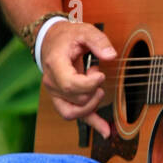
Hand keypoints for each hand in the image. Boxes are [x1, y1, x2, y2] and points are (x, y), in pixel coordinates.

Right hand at [40, 20, 116, 138]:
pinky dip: (92, 124)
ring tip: (98, 89)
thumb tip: (110, 56)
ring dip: (92, 104)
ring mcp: (55, 94)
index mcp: (55, 65)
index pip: (70, 84)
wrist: (52, 41)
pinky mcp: (63, 100)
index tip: (100, 75)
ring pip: (74, 112)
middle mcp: (52, 83)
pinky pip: (75, 117)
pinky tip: (106, 131)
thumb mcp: (84, 31)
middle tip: (97, 72)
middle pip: (77, 99)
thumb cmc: (68, 37)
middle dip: (94, 89)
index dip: (89, 84)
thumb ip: (98, 41)